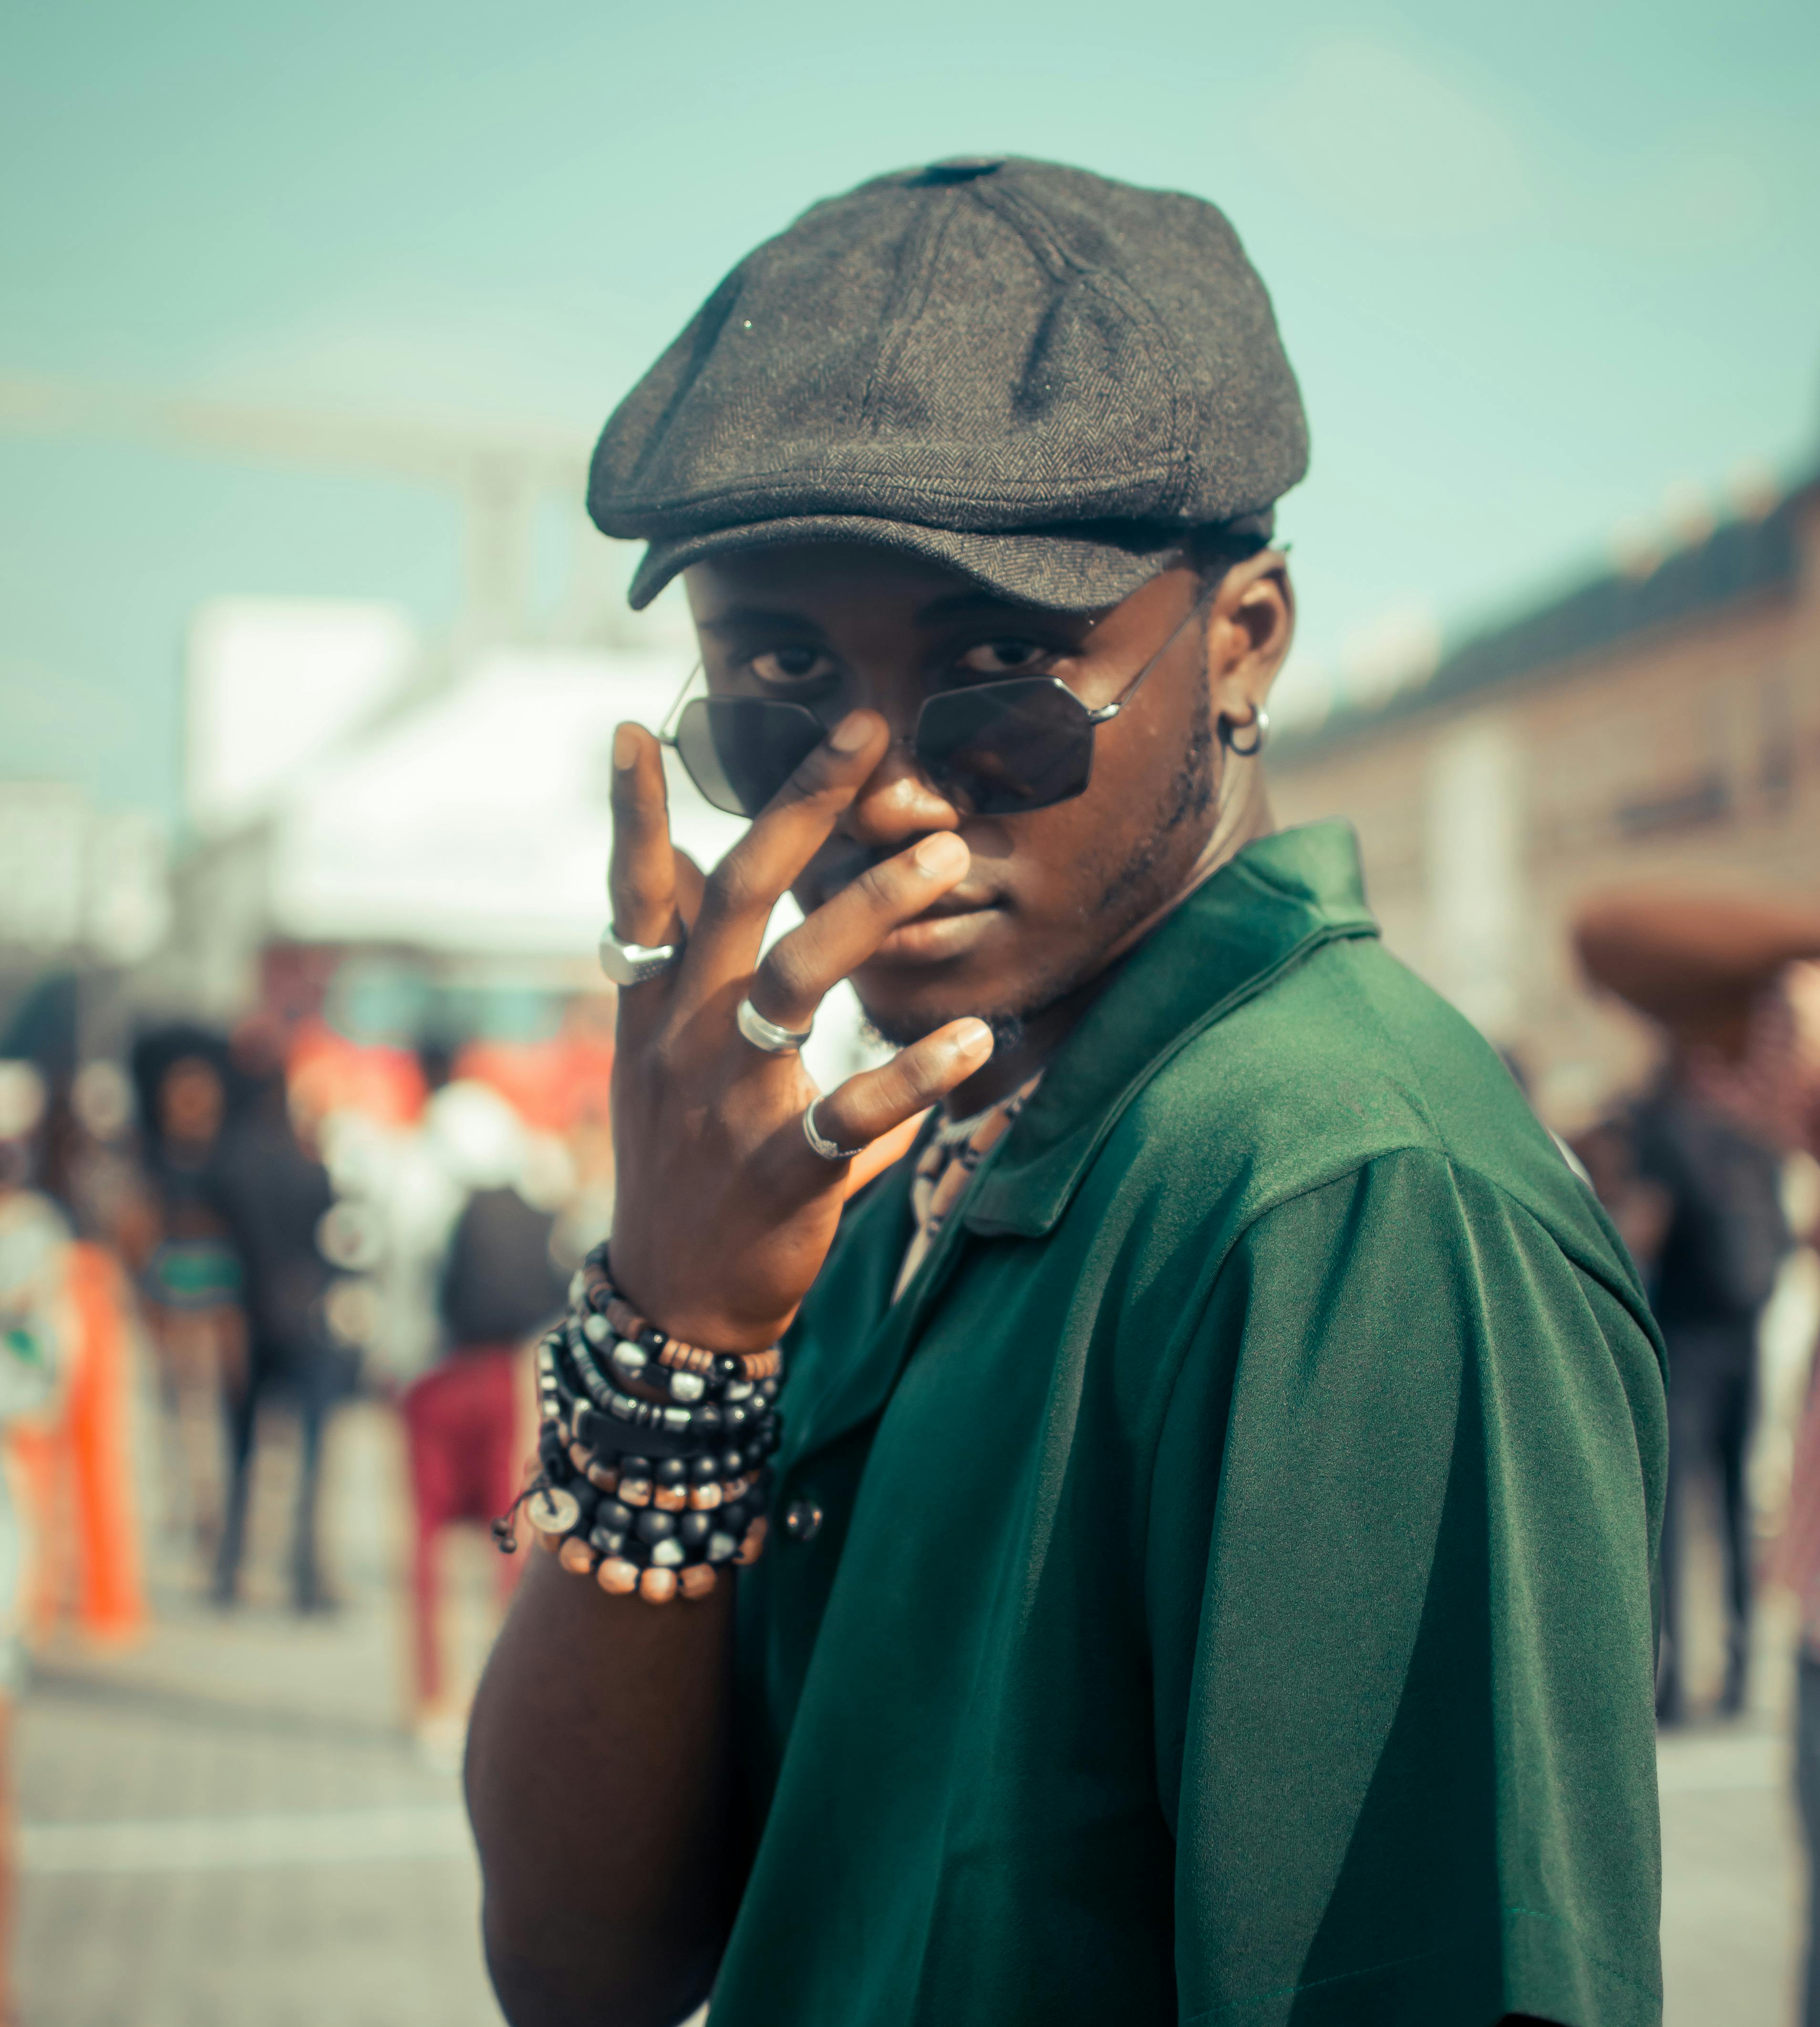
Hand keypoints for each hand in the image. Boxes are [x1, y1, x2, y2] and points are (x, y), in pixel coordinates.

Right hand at [603, 712, 992, 1351]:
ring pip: (794, 979)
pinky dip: (919, 1071)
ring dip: (874, 906)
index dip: (635, 812)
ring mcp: (727, 1103)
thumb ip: (694, 978)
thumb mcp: (661, 1068)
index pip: (638, 894)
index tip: (639, 726)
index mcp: (652, 1013)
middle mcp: (681, 1042)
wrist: (674, 1300)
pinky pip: (855, 1111)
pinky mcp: (782, 1171)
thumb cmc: (687, 1170)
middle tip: (866, 732)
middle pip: (734, 898)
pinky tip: (977, 1037)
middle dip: (797, 806)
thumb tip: (684, 871)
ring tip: (948, 854)